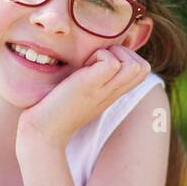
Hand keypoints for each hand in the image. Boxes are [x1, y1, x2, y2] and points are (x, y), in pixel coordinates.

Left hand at [15, 44, 150, 153]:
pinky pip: (111, 62)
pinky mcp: (89, 86)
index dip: (126, 57)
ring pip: (135, 65)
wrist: (43, 132)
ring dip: (111, 53)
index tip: (99, 62)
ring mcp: (103, 91)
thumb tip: (88, 59)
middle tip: (95, 61)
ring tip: (88, 64)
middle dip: (123, 52)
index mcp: (111, 94)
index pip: (141, 70)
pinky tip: (80, 68)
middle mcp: (111, 93)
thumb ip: (91, 78)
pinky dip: (97, 56)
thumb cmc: (55, 111)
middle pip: (143, 67)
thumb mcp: (80, 92)